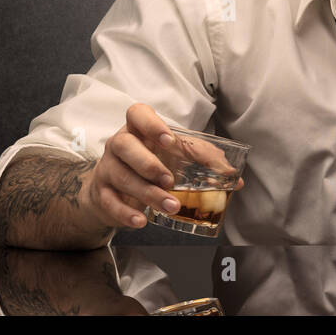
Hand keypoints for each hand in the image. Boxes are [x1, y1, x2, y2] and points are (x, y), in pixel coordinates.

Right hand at [82, 103, 243, 228]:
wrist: (114, 189)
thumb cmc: (151, 164)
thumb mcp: (175, 156)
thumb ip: (204, 160)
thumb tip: (234, 178)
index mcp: (138, 129)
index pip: (136, 113)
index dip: (151, 124)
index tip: (169, 139)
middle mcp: (118, 144)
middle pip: (124, 145)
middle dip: (148, 163)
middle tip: (170, 180)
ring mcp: (107, 168)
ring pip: (121, 176)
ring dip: (147, 193)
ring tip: (170, 205)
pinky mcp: (101, 193)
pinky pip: (109, 202)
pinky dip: (126, 213)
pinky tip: (141, 220)